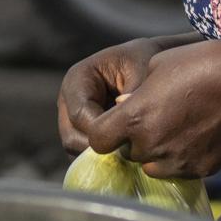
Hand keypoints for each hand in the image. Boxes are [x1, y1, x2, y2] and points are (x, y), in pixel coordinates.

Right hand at [56, 35, 193, 151]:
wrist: (151, 61)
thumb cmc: (147, 62)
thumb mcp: (143, 72)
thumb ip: (133, 97)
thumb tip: (127, 127)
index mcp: (78, 79)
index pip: (80, 115)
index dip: (102, 131)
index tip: (130, 138)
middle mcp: (68, 100)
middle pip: (71, 137)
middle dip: (100, 149)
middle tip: (130, 154)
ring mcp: (72, 119)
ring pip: (76, 150)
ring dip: (102, 156)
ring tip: (130, 155)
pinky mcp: (82, 133)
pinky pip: (85, 155)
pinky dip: (104, 159)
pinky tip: (128, 156)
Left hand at [70, 40, 220, 182]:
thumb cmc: (199, 64)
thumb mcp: (157, 67)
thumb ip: (134, 93)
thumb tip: (123, 106)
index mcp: (134, 118)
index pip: (98, 141)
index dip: (102, 132)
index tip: (112, 123)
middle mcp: (150, 145)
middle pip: (126, 153)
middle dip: (134, 139)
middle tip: (154, 119)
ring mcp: (176, 161)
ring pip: (151, 166)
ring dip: (154, 153)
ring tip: (174, 128)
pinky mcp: (198, 170)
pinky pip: (178, 170)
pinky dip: (180, 158)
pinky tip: (195, 135)